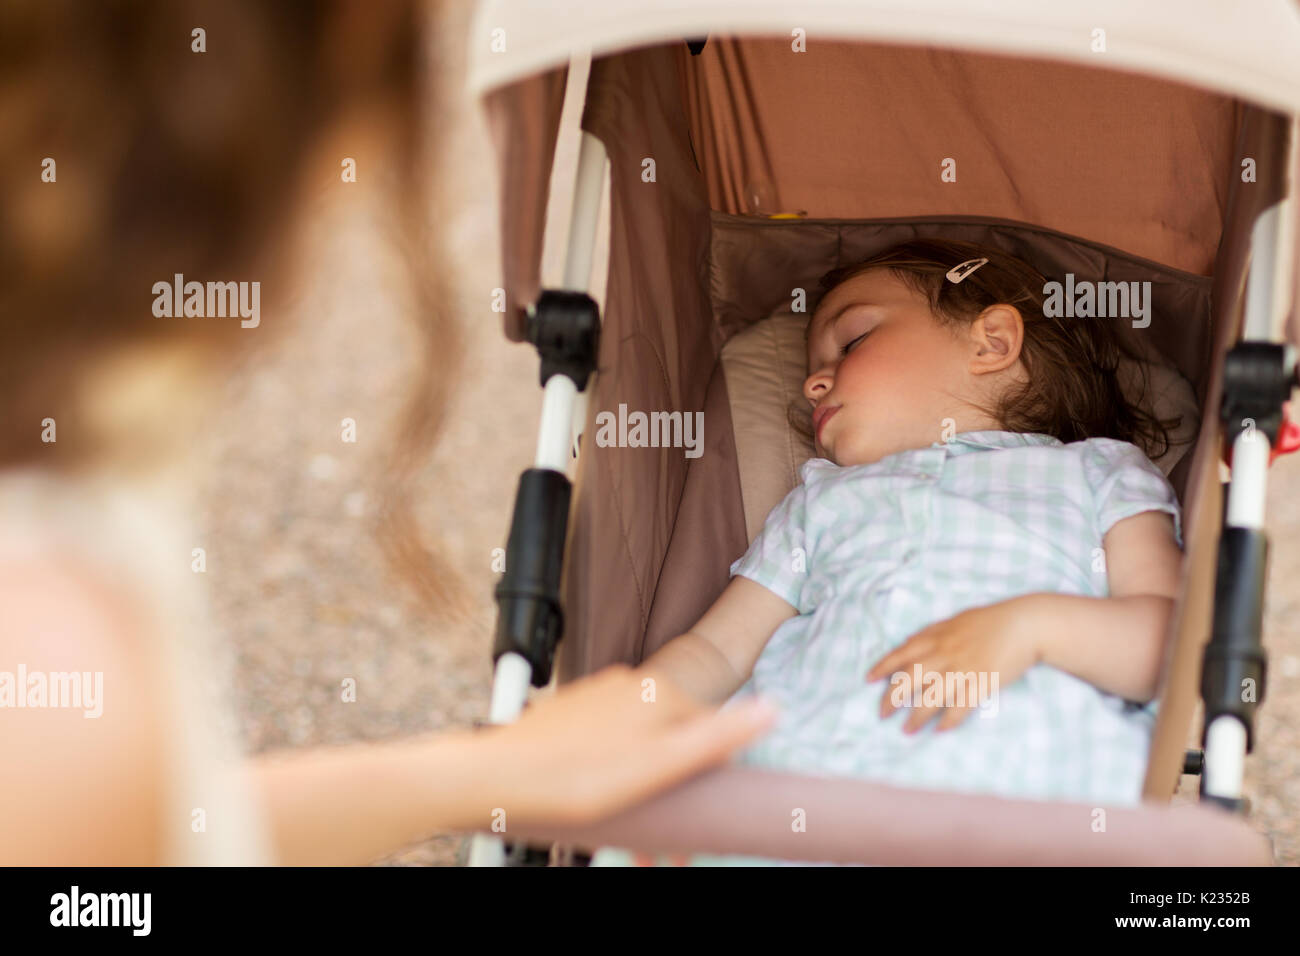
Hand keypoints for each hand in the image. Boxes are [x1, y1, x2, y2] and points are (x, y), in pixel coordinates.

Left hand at [480, 665, 777, 826]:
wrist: (493, 778)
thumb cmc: (576, 780)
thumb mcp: (659, 766)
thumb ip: (716, 737)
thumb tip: (772, 709)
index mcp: (659, 693)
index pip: (712, 736)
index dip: (712, 788)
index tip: (698, 835)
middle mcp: (630, 685)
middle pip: (673, 746)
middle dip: (677, 800)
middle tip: (662, 853)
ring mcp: (597, 698)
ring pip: (639, 751)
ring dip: (647, 797)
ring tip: (632, 846)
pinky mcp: (570, 716)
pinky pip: (608, 749)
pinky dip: (616, 782)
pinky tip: (603, 812)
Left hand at [865, 596, 1039, 734]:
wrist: (1025, 624)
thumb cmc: (992, 621)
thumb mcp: (956, 621)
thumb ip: (933, 632)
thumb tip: (910, 641)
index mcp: (937, 636)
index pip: (902, 653)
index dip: (884, 666)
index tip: (868, 680)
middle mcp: (945, 653)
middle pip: (910, 678)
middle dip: (892, 698)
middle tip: (882, 715)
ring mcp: (963, 669)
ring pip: (931, 697)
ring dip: (917, 716)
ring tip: (906, 731)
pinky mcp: (981, 682)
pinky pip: (960, 706)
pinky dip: (948, 720)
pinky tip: (939, 730)